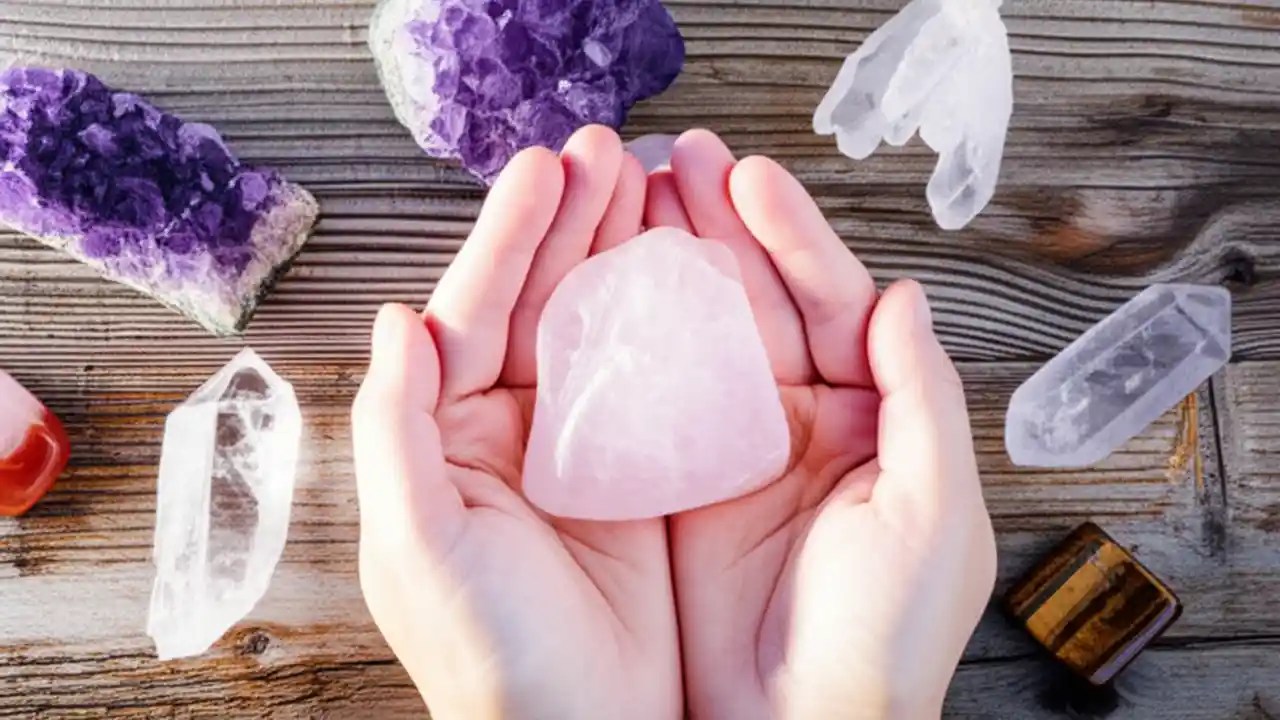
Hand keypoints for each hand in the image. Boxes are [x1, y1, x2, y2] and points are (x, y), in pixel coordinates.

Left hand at [352, 126, 680, 719]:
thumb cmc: (487, 657)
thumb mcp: (419, 547)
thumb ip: (396, 431)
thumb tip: (397, 322)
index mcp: (448, 437)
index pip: (475, 315)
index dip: (511, 239)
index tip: (547, 171)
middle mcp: (510, 431)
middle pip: (543, 303)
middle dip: (575, 225)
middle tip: (612, 154)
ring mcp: (580, 448)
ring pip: (602, 328)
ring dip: (624, 255)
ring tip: (655, 188)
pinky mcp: (644, 473)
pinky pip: (660, 381)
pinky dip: (677, 323)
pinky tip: (696, 274)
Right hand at [643, 131, 996, 719]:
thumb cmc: (886, 634)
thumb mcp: (931, 513)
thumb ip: (922, 396)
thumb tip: (905, 296)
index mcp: (870, 416)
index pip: (832, 302)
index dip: (792, 237)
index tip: (748, 178)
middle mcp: (801, 419)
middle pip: (757, 301)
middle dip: (719, 228)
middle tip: (674, 160)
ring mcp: (733, 447)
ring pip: (698, 335)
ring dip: (668, 265)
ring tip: (630, 197)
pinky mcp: (676, 482)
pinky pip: (649, 398)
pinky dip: (625, 343)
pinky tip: (598, 289)